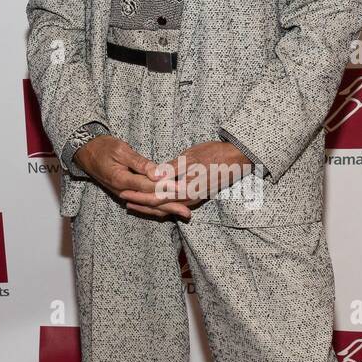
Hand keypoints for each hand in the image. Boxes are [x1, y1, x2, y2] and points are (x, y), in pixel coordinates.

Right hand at [74, 134, 193, 218]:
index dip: (167, 188)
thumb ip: (140, 163)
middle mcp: (123, 191)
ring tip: (184, 214)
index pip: (149, 186)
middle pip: (151, 201)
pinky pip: (144, 204)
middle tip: (188, 212)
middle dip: (171, 206)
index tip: (184, 190)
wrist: (87, 153)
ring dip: (167, 210)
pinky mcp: (126, 193)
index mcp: (121, 180)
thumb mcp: (121, 150)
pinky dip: (157, 208)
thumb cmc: (104, 148)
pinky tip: (169, 210)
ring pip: (148, 206)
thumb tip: (158, 174)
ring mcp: (124, 194)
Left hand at [119, 140, 252, 218]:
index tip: (123, 192)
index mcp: (186, 190)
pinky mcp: (196, 196)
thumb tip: (154, 176)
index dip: (138, 195)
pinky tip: (155, 200)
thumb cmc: (215, 154)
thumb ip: (171, 168)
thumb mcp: (191, 157)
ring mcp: (193, 199)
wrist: (237, 159)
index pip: (156, 197)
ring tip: (134, 203)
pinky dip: (162, 204)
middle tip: (123, 199)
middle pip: (159, 206)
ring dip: (149, 206)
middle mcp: (189, 199)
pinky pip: (175, 205)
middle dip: (140, 203)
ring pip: (167, 208)